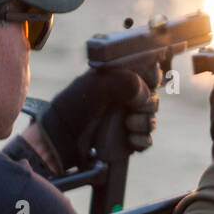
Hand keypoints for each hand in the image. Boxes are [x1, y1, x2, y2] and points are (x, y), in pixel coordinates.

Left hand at [38, 63, 160, 171]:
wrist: (61, 140)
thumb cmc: (73, 107)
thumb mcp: (96, 85)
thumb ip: (125, 81)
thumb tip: (145, 93)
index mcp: (117, 79)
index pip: (145, 72)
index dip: (151, 76)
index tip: (149, 80)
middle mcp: (123, 99)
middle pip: (152, 97)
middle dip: (148, 103)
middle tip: (134, 106)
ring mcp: (125, 120)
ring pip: (151, 119)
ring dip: (144, 122)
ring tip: (128, 125)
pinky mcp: (126, 141)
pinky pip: (146, 140)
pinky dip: (141, 140)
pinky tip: (130, 138)